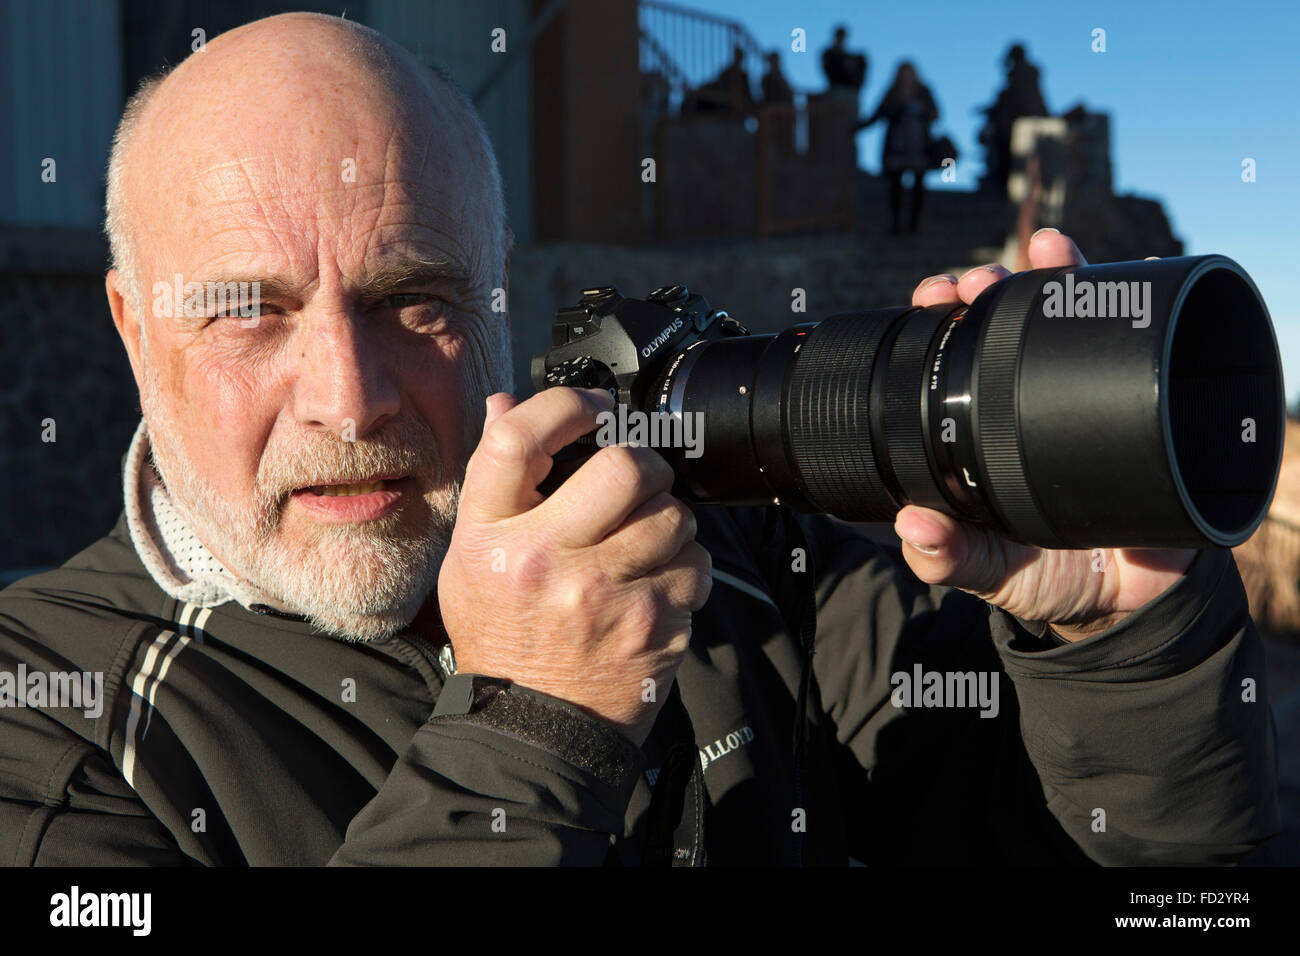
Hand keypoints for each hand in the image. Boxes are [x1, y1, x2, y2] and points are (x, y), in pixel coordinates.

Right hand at [437, 387, 711, 744]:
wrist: (534, 726)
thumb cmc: (503, 636)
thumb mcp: (471, 559)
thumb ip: (493, 481)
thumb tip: (504, 403)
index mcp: (492, 537)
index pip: (518, 439)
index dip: (567, 405)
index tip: (596, 408)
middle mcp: (546, 560)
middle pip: (622, 466)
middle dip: (644, 464)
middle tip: (640, 480)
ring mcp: (605, 594)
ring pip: (673, 514)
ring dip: (669, 520)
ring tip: (648, 542)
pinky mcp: (654, 623)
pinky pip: (697, 563)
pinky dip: (687, 566)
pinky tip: (660, 584)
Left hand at [898, 230, 1195, 640]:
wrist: (1129, 600)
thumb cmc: (1045, 578)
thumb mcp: (990, 572)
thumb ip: (949, 558)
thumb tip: (912, 527)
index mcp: (977, 430)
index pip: (950, 360)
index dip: (938, 321)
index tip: (928, 295)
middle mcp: (1023, 403)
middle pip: (1004, 326)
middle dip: (990, 286)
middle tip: (978, 279)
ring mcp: (1083, 396)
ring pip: (1068, 319)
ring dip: (1057, 274)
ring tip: (1046, 252)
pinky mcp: (1140, 402)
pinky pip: (1138, 345)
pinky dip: (1135, 300)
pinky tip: (1127, 266)